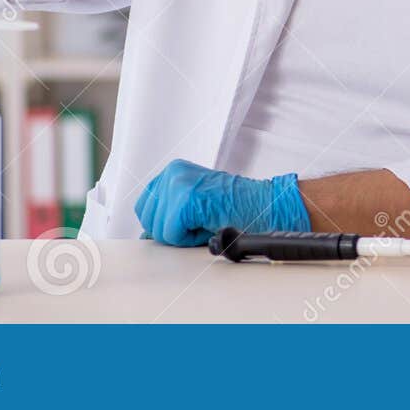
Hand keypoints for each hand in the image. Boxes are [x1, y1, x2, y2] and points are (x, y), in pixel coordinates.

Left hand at [135, 159, 309, 246]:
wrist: (265, 205)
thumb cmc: (236, 207)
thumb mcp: (194, 205)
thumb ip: (168, 214)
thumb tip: (145, 235)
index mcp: (173, 170)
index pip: (144, 207)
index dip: (163, 224)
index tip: (187, 222)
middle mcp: (173, 172)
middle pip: (148, 220)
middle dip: (172, 231)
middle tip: (200, 222)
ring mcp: (177, 184)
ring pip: (158, 231)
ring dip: (182, 235)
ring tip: (206, 221)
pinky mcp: (185, 200)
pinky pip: (172, 235)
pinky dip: (190, 239)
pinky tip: (208, 224)